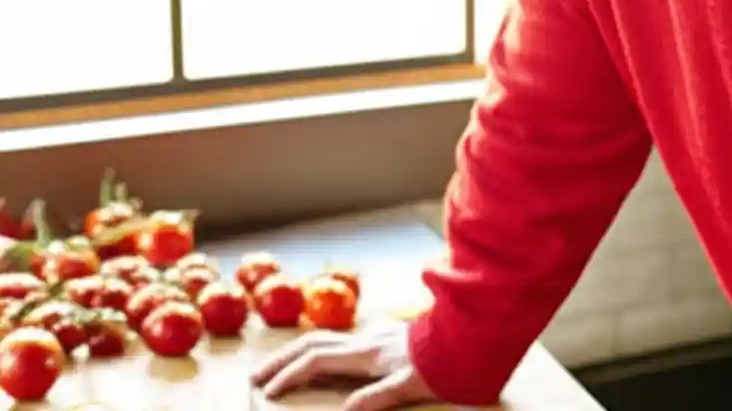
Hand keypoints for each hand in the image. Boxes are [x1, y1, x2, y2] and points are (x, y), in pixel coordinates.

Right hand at [251, 324, 436, 410]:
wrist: (466, 338)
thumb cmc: (441, 365)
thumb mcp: (410, 385)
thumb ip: (377, 397)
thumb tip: (346, 410)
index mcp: (367, 353)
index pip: (316, 360)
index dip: (289, 375)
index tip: (268, 391)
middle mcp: (366, 340)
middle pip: (313, 343)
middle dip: (282, 358)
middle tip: (258, 375)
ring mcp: (375, 336)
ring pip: (326, 337)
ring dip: (298, 351)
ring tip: (281, 365)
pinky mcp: (384, 336)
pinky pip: (342, 340)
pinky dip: (320, 347)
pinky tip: (322, 356)